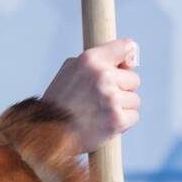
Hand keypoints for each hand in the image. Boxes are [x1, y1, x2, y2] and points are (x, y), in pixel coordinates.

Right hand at [42, 38, 139, 152]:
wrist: (47, 133)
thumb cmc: (58, 103)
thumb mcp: (68, 71)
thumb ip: (94, 62)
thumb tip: (124, 61)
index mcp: (90, 60)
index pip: (127, 47)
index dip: (127, 59)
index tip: (124, 67)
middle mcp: (102, 76)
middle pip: (134, 79)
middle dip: (122, 89)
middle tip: (103, 99)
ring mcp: (111, 99)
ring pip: (134, 100)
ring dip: (122, 107)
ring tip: (101, 113)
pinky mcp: (116, 120)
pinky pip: (133, 117)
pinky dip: (123, 123)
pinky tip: (105, 124)